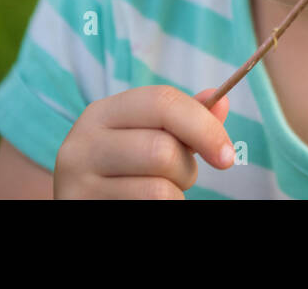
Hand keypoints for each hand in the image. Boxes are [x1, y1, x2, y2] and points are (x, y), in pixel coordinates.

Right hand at [53, 85, 232, 198]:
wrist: (84, 202)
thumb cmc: (124, 168)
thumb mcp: (147, 136)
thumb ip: (185, 120)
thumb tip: (222, 100)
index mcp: (101, 113)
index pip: (162, 101)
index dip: (204, 126)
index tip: (228, 155)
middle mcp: (83, 143)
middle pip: (163, 149)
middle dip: (187, 168)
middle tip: (182, 177)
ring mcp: (79, 182)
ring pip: (159, 188)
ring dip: (176, 193)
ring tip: (162, 191)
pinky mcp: (84, 207)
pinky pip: (149, 208)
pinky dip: (166, 206)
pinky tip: (145, 203)